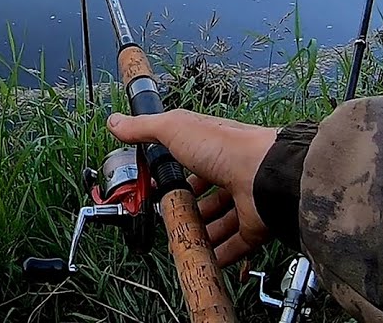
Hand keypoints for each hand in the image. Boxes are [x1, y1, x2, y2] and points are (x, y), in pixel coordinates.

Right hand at [107, 110, 277, 269]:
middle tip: (170, 218)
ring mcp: (245, 201)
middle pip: (208, 196)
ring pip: (221, 222)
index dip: (176, 176)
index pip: (194, 163)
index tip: (159, 188)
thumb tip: (116, 122)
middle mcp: (232, 174)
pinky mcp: (254, 227)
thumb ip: (144, 128)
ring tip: (181, 241)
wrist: (265, 173)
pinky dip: (220, 254)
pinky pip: (236, 245)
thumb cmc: (225, 146)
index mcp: (215, 149)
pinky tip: (204, 259)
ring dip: (202, 233)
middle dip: (190, 208)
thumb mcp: (175, 128)